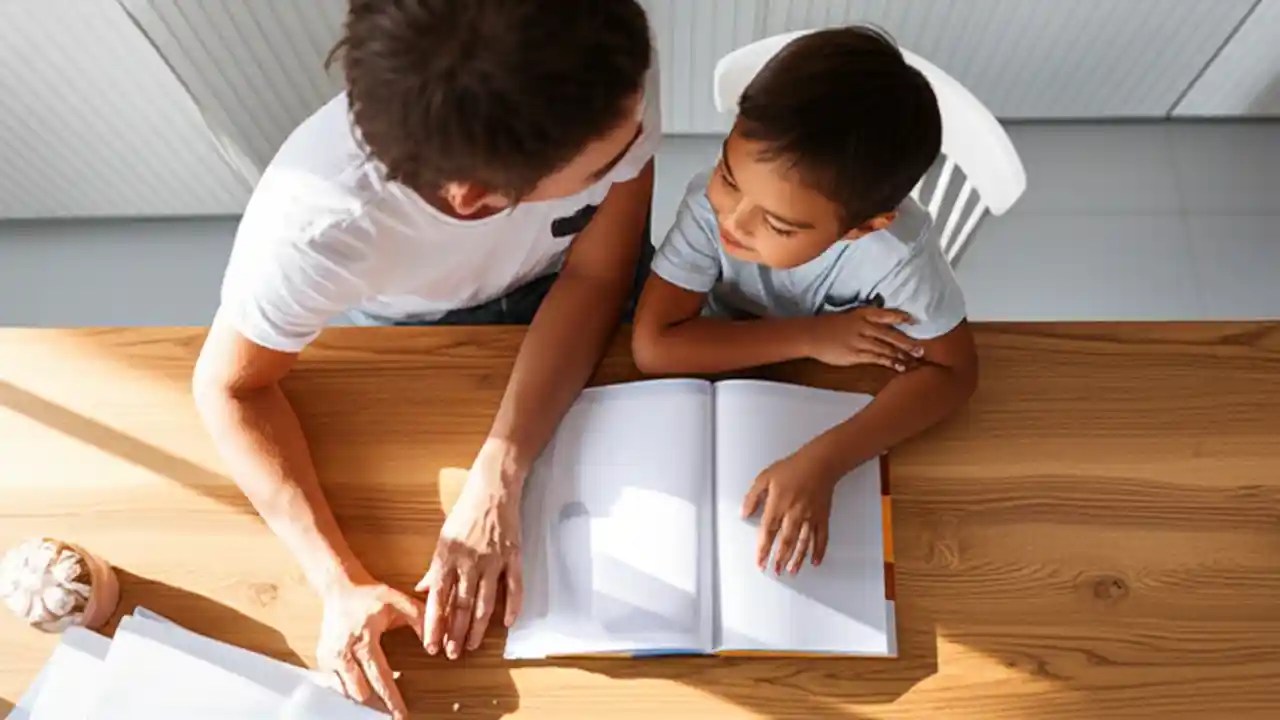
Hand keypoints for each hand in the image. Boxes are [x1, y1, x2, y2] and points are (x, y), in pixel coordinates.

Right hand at [317, 577, 424, 719]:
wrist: (339, 587)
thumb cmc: (369, 595)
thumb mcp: (399, 602)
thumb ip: (420, 620)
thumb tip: (433, 643)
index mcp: (364, 640)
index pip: (380, 678)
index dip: (391, 699)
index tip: (400, 715)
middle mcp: (344, 652)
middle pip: (360, 692)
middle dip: (374, 703)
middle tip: (387, 711)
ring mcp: (330, 657)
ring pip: (345, 691)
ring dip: (361, 696)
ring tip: (374, 702)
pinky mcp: (322, 658)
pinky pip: (334, 684)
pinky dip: (347, 688)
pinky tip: (359, 688)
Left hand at [416, 454, 522, 659]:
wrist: (494, 486)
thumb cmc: (466, 510)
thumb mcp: (444, 537)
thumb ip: (436, 568)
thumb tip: (423, 588)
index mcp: (447, 556)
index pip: (437, 598)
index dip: (434, 624)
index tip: (430, 645)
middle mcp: (468, 561)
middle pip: (460, 605)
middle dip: (455, 633)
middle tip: (452, 654)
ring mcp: (493, 559)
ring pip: (484, 601)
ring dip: (477, 627)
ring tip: (472, 645)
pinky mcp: (513, 555)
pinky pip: (514, 586)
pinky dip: (512, 606)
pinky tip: (508, 624)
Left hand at [742, 448, 839, 575]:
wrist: (820, 463)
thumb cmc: (792, 468)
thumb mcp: (765, 477)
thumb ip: (753, 497)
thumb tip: (744, 513)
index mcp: (778, 504)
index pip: (768, 531)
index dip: (763, 548)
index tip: (760, 561)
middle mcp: (795, 512)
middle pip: (787, 540)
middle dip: (780, 558)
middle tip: (775, 570)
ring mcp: (810, 516)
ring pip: (804, 542)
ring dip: (797, 559)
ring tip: (791, 571)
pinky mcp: (822, 516)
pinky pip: (822, 537)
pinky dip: (819, 551)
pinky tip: (815, 561)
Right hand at [803, 307, 922, 369]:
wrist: (811, 335)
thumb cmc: (829, 326)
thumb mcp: (849, 316)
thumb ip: (867, 319)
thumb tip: (885, 323)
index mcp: (861, 314)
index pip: (886, 314)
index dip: (901, 317)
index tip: (915, 321)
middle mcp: (862, 326)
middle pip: (889, 334)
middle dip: (906, 342)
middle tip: (922, 349)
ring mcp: (859, 341)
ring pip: (885, 347)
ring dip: (901, 354)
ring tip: (915, 360)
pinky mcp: (855, 354)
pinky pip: (876, 358)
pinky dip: (889, 362)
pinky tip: (899, 367)